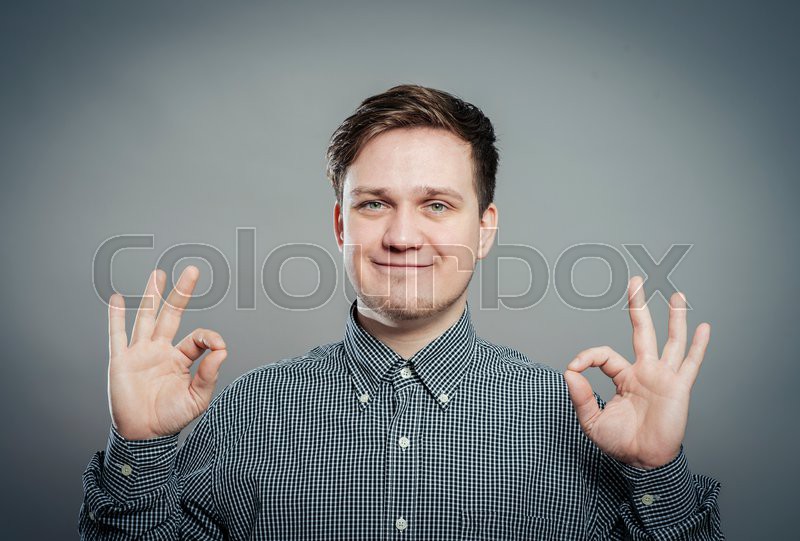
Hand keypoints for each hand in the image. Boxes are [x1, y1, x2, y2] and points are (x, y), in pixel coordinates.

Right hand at [107, 266, 227, 439]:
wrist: (144, 435)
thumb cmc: (171, 418)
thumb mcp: (198, 398)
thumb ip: (210, 374)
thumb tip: (223, 350)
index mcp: (180, 359)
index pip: (197, 337)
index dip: (210, 338)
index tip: (219, 345)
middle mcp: (160, 351)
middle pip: (172, 315)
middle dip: (181, 293)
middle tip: (192, 270)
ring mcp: (140, 354)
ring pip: (146, 317)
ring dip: (152, 295)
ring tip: (158, 274)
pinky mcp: (122, 361)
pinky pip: (117, 335)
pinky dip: (116, 317)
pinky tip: (117, 298)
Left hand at [563, 276, 710, 469]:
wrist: (644, 461)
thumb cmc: (621, 442)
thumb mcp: (592, 420)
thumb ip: (580, 397)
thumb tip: (569, 373)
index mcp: (624, 377)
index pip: (605, 354)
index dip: (587, 356)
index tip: (574, 367)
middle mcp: (645, 372)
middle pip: (642, 331)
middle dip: (638, 306)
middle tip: (635, 281)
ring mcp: (663, 377)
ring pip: (670, 341)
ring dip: (674, 318)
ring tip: (676, 296)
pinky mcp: (678, 388)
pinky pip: (690, 364)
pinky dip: (698, 346)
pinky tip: (704, 327)